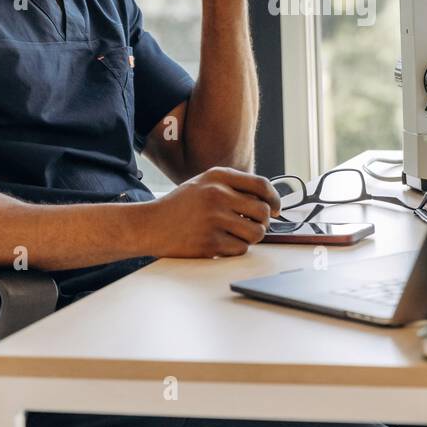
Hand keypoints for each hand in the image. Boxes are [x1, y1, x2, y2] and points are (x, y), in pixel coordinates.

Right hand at [139, 166, 280, 258]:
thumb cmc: (181, 206)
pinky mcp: (210, 243)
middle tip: (254, 225)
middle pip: (263, 211)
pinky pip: (241, 249)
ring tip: (238, 235)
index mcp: (218, 177)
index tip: (276, 208)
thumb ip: (233, 186)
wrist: (150, 225)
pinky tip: (223, 243)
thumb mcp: (204, 183)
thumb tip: (269, 201)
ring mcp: (214, 220)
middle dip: (263, 221)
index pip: (261, 185)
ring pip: (256, 233)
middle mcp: (217, 195)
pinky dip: (236, 249)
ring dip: (252, 237)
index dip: (275, 198)